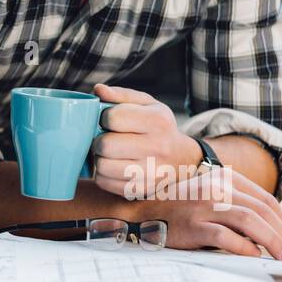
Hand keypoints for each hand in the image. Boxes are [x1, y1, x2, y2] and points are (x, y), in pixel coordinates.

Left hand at [89, 83, 201, 198]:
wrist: (182, 159)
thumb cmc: (157, 127)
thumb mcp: (146, 104)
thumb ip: (121, 95)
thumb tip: (98, 90)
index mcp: (158, 121)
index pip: (112, 117)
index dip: (104, 117)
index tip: (109, 120)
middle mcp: (158, 147)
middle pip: (105, 144)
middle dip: (99, 139)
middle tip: (106, 138)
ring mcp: (151, 173)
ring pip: (102, 166)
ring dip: (99, 158)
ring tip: (108, 153)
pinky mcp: (141, 190)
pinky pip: (105, 183)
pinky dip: (102, 174)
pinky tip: (113, 166)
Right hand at [132, 166, 281, 261]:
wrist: (140, 211)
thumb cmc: (178, 208)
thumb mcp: (208, 196)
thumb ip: (234, 205)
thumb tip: (268, 233)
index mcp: (223, 178)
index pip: (266, 199)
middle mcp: (216, 188)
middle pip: (262, 210)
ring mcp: (205, 206)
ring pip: (250, 222)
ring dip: (273, 242)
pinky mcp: (194, 225)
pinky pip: (228, 237)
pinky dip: (246, 248)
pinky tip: (255, 257)